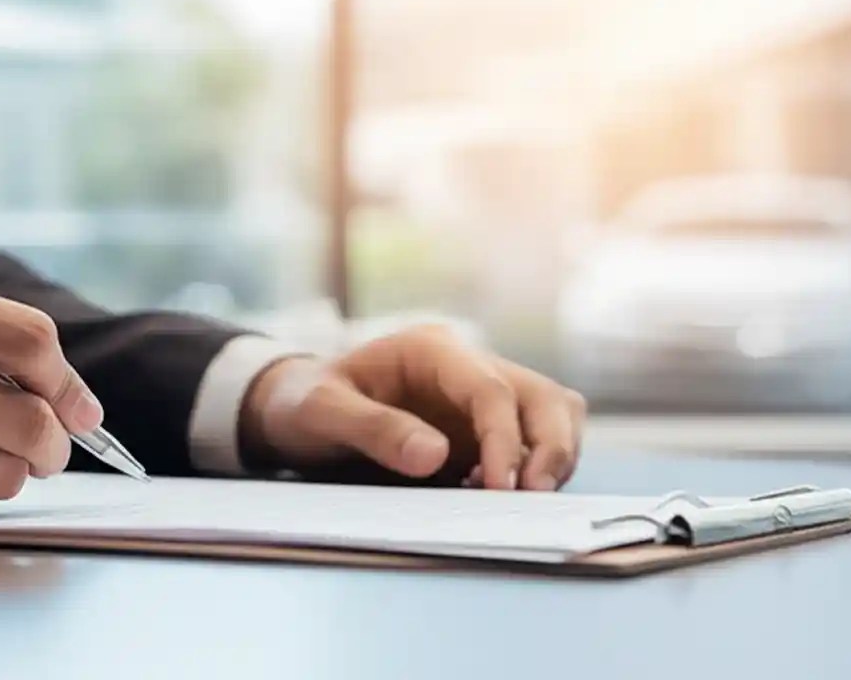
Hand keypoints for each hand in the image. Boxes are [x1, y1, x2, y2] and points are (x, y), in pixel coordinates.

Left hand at [239, 326, 584, 489]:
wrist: (296, 409)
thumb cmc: (304, 403)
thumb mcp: (320, 412)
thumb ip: (373, 428)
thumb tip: (434, 457)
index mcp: (431, 350)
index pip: (491, 389)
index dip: (504, 439)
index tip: (498, 488)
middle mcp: (466, 367)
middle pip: (542, 396)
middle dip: (551, 445)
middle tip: (532, 497)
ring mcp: (478, 399)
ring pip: (552, 412)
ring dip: (554, 455)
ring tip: (525, 500)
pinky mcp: (481, 430)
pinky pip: (533, 442)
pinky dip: (535, 467)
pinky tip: (497, 498)